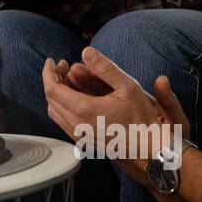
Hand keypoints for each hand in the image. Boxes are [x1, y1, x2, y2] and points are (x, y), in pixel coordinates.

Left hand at [43, 46, 188, 181]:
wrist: (151, 150)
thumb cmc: (142, 119)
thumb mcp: (128, 86)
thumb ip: (105, 67)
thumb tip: (86, 52)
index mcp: (84, 111)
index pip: (52, 89)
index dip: (49, 72)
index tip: (53, 61)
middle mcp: (77, 126)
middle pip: (51, 100)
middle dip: (54, 80)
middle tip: (65, 67)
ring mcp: (80, 136)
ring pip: (56, 112)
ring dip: (58, 93)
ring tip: (71, 79)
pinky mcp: (85, 142)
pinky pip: (65, 122)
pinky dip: (65, 106)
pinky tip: (78, 96)